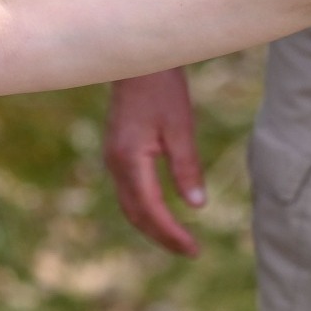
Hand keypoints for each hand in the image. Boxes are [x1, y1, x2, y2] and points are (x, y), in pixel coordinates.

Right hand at [104, 68, 205, 255]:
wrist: (134, 59)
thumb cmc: (161, 87)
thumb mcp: (180, 126)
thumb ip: (187, 167)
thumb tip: (197, 207)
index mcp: (129, 160)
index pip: (151, 210)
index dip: (172, 234)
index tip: (195, 250)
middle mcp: (115, 164)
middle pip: (136, 214)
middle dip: (162, 236)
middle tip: (191, 251)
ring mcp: (112, 158)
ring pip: (129, 204)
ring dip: (152, 225)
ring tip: (178, 238)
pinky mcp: (117, 152)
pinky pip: (128, 191)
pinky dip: (145, 208)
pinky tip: (161, 211)